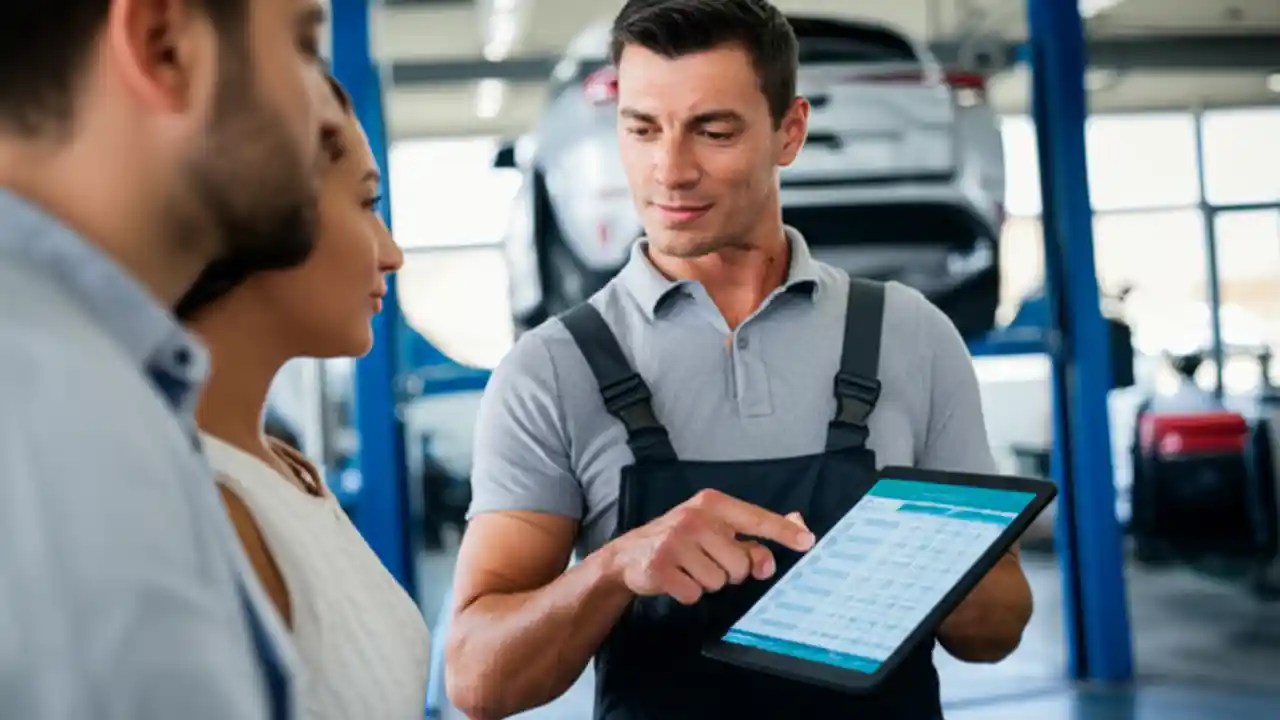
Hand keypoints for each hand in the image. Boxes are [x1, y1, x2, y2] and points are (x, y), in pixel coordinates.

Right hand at [603, 489, 815, 605]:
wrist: (629, 554)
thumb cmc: (681, 539)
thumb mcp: (716, 528)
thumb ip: (755, 533)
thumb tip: (799, 526)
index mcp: (713, 503)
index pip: (756, 519)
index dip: (784, 532)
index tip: (808, 541)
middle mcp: (695, 518)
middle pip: (740, 564)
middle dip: (729, 572)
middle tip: (708, 561)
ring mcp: (675, 541)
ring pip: (718, 582)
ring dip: (707, 583)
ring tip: (689, 568)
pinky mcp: (660, 566)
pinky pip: (694, 594)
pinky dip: (688, 593)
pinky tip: (675, 579)